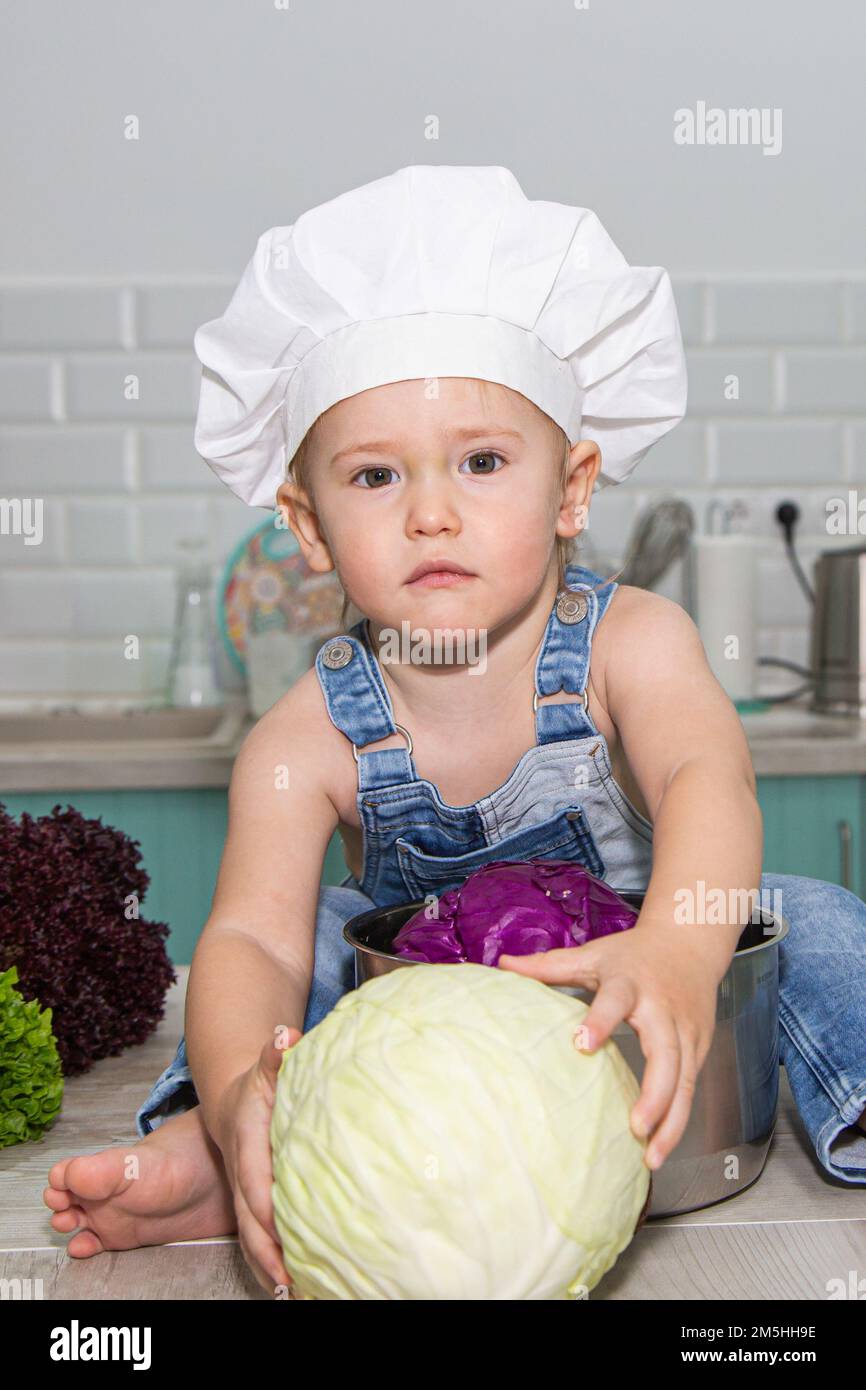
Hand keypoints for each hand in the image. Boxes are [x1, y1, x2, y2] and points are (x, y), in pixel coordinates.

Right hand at [215, 1029, 301, 1295]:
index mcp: (247, 1148)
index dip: (265, 1209)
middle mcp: (244, 1180)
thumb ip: (276, 1054)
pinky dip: (273, 1266)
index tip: (282, 1232)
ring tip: (295, 1295)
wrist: (234, 1106)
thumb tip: (285, 1036)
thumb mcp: (266, 1067)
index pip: (254, 1182)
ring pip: (253, 1240)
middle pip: (250, 1224)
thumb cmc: (256, 1089)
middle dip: (267, 1255)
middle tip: (289, 1282)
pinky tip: (296, 1287)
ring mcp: (246, 1198)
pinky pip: (260, 1242)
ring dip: (270, 1269)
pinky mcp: (255, 1210)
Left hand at [498, 924, 718, 1170]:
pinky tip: (661, 1146)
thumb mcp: (592, 955)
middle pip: (666, 1053)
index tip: (582, 1044)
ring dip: (672, 1120)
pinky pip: (690, 1087)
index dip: (601, 1020)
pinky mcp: (699, 1047)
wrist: (689, 941)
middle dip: (656, 1093)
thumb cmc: (634, 955)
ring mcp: (687, 1030)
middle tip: (636, 1127)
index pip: (615, 1000)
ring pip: (685, 1079)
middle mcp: (663, 1009)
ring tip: (652, 1156)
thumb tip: (503, 965)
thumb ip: (549, 965)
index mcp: (630, 983)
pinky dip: (679, 1118)